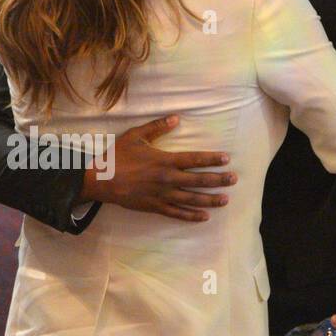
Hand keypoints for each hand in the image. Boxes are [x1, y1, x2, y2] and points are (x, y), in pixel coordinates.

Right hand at [80, 115, 235, 221]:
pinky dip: (191, 216)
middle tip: (234, 180)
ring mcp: (162, 195)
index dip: (212, 159)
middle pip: (198, 180)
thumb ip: (157, 127)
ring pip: (191, 199)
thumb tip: (177, 118)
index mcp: (164, 160)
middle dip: (218, 180)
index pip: (194, 159)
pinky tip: (204, 217)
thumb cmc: (117, 157)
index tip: (226, 159)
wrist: (100, 181)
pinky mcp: (154, 207)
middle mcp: (167, 179)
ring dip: (209, 200)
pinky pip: (176, 213)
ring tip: (225, 200)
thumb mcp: (136, 136)